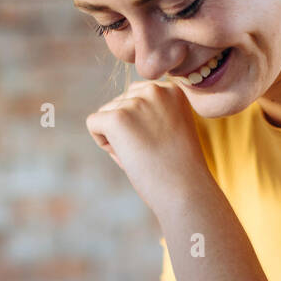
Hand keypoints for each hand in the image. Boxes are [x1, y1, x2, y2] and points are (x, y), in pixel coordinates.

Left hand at [85, 81, 214, 215]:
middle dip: (126, 129)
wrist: (186, 190)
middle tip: (151, 152)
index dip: (141, 124)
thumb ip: (150, 112)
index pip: (137, 95)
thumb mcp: (171, 128)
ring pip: (106, 113)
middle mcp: (155, 90)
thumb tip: (115, 109)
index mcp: (172, 89)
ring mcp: (136, 103)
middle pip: (119, 103)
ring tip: (142, 155)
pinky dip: (103, 143)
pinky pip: (93, 123)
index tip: (161, 142)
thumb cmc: (179, 168)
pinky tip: (127, 156)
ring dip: (116, 137)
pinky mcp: (118, 118)